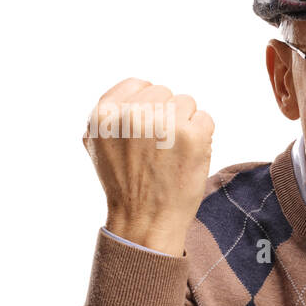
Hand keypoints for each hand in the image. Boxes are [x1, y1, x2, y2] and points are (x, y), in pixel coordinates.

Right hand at [86, 78, 213, 255]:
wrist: (145, 220)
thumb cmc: (126, 184)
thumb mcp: (100, 144)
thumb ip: (112, 113)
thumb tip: (138, 88)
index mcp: (104, 114)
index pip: (139, 85)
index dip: (148, 106)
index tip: (149, 130)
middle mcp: (132, 114)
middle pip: (164, 92)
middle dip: (167, 115)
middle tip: (161, 147)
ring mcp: (163, 123)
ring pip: (186, 103)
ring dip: (185, 125)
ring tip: (172, 153)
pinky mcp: (192, 135)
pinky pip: (205, 119)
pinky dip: (202, 137)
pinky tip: (188, 157)